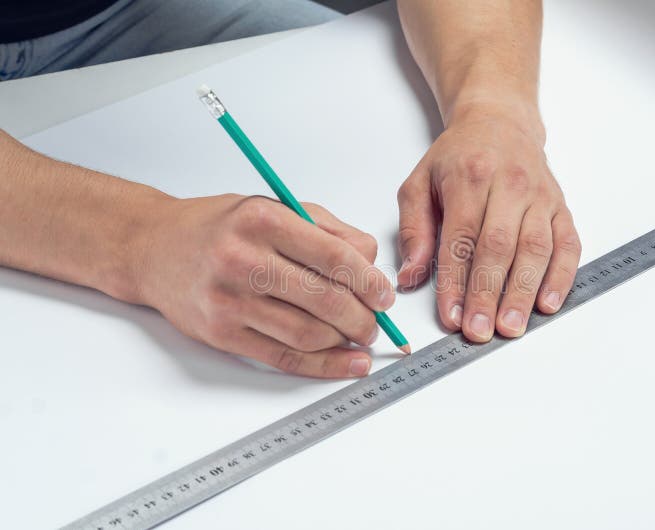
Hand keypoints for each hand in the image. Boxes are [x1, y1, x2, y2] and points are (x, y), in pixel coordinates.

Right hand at [135, 195, 394, 377]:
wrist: (155, 249)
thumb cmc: (221, 228)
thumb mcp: (275, 208)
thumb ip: (329, 230)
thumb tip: (371, 262)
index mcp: (263, 221)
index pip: (334, 257)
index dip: (370, 282)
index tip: (384, 294)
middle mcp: (243, 260)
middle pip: (325, 300)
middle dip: (364, 317)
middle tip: (376, 320)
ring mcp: (229, 301)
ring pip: (308, 334)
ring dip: (346, 341)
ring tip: (360, 336)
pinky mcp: (222, 334)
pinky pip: (283, 357)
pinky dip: (323, 365)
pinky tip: (347, 364)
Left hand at [396, 102, 580, 341]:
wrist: (500, 121)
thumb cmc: (457, 157)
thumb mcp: (419, 183)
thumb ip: (412, 231)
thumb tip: (410, 277)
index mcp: (468, 177)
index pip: (460, 238)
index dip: (455, 281)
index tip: (451, 317)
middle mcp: (508, 184)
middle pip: (499, 246)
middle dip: (488, 293)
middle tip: (480, 330)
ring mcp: (540, 196)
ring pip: (535, 248)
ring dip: (523, 291)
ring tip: (511, 326)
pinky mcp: (561, 206)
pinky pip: (568, 244)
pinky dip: (561, 276)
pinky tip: (547, 303)